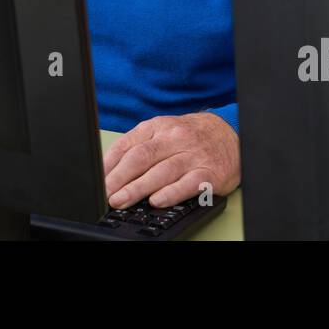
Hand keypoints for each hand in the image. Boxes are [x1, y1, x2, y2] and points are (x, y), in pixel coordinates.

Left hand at [102, 112, 240, 208]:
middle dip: (120, 178)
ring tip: (121, 201)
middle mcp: (174, 139)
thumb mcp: (164, 131)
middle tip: (106, 194)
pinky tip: (156, 201)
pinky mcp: (209, 173)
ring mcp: (192, 155)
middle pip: (142, 157)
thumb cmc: (191, 137)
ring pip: (162, 171)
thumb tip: (110, 170)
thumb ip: (139, 146)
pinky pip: (188, 184)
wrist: (230, 134)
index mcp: (158, 127)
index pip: (128, 144)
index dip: (110, 164)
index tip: (98, 180)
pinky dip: (171, 193)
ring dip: (138, 188)